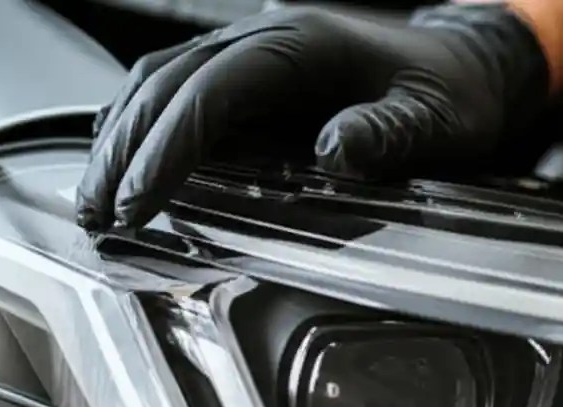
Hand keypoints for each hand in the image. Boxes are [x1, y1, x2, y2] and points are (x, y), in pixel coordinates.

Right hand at [77, 5, 545, 229]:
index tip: (139, 200)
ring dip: (122, 137)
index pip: (213, 92)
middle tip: (96, 212)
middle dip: (124, 148)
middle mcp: (267, 39)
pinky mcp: (256, 75)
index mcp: (303, 44)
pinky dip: (146, 125)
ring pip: (163, 83)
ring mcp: (257, 52)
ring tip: (94, 198)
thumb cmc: (453, 91)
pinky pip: (183, 90)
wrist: (468, 61)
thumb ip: (388, 134)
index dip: (168, 147)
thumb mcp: (438, 118)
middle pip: (169, 84)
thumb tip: (334, 154)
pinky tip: (125, 161)